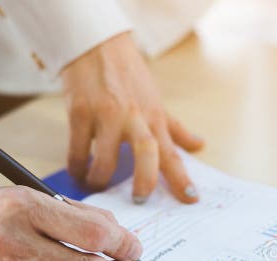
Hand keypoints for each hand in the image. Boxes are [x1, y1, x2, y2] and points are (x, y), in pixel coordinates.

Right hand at [61, 32, 203, 203]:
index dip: (181, 178)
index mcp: (154, 117)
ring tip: (97, 187)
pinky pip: (76, 151)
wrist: (96, 44)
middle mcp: (133, 117)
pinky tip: (78, 173)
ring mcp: (105, 115)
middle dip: (144, 180)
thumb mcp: (156, 102)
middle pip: (147, 152)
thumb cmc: (128, 76)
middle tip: (139, 200)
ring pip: (105, 159)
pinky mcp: (79, 113)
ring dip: (100, 180)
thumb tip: (200, 146)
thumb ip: (176, 128)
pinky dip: (77, 168)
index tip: (191, 199)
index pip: (172, 153)